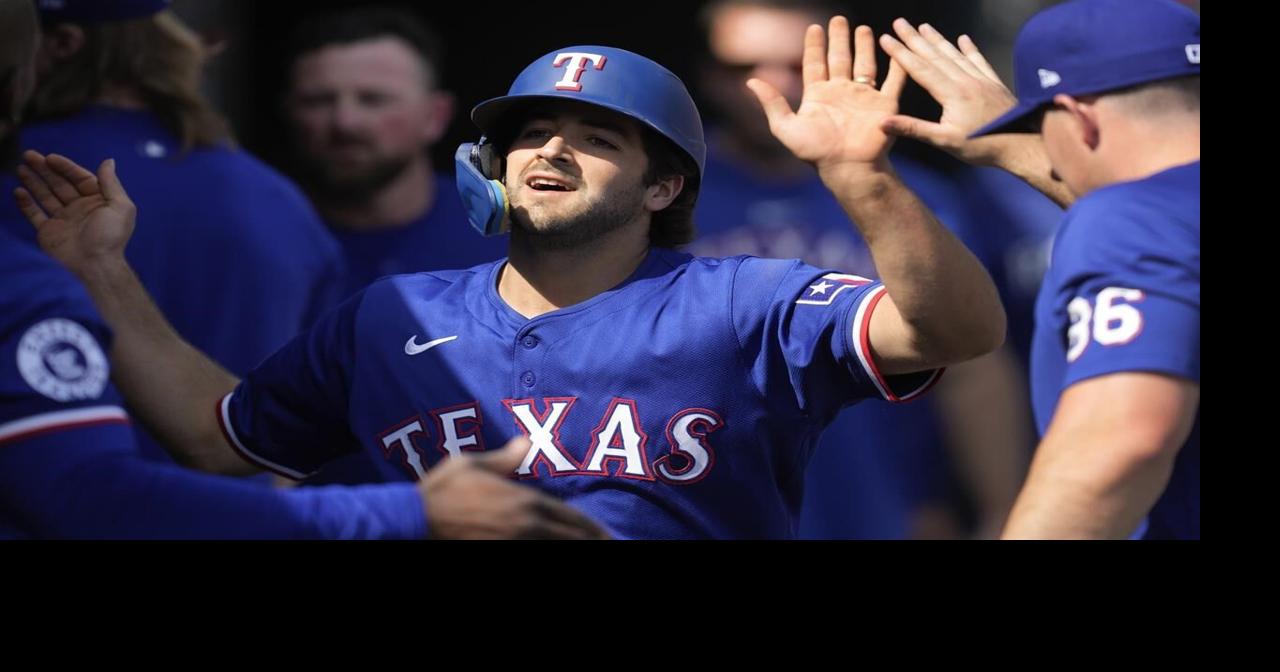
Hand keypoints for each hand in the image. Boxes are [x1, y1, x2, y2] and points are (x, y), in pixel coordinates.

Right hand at [14, 150, 135, 275]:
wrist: (95, 265)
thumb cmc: (110, 237)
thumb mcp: (120, 207)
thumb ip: (111, 183)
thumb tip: (109, 161)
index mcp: (98, 201)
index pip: (80, 178)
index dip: (65, 167)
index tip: (50, 157)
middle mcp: (80, 209)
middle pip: (60, 184)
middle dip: (44, 169)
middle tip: (28, 155)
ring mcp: (63, 220)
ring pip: (45, 196)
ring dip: (33, 181)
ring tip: (20, 168)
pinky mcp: (48, 232)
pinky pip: (35, 214)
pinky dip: (26, 203)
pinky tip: (19, 191)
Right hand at [419, 437, 611, 539]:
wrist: (413, 521)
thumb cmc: (441, 491)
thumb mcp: (471, 464)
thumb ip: (505, 458)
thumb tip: (527, 441)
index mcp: (526, 503)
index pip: (573, 519)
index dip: (595, 530)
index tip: (609, 536)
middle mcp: (528, 528)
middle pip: (573, 540)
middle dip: (595, 543)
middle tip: (612, 546)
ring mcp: (516, 546)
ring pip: (559, 551)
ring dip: (577, 550)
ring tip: (595, 551)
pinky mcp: (500, 555)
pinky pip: (536, 558)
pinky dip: (552, 556)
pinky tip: (560, 555)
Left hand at [747, 16, 905, 174]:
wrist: (849, 168)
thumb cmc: (817, 153)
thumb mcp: (786, 127)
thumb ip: (772, 103)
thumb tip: (750, 80)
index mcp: (819, 96)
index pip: (815, 64)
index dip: (814, 46)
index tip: (814, 26)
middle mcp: (841, 93)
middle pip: (840, 59)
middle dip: (839, 39)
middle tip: (839, 19)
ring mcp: (864, 97)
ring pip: (865, 64)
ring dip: (864, 46)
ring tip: (863, 29)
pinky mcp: (885, 105)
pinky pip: (893, 81)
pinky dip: (897, 65)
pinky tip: (896, 50)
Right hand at [877, 20, 1026, 166]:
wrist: (1021, 146)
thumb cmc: (983, 147)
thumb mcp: (944, 142)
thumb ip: (914, 129)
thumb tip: (884, 122)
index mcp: (952, 94)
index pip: (920, 69)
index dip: (901, 53)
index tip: (887, 39)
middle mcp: (966, 82)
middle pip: (935, 56)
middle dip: (915, 38)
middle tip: (900, 23)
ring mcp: (981, 80)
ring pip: (955, 54)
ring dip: (938, 40)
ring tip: (924, 27)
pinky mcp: (994, 84)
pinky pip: (979, 61)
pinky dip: (970, 49)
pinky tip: (964, 39)